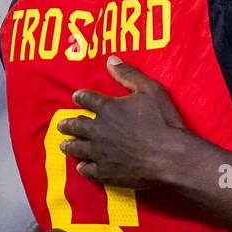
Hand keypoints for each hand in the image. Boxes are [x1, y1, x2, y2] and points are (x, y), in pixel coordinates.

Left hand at [58, 56, 200, 189]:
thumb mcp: (150, 90)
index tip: (76, 97)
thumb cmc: (163, 121)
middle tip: (62, 124)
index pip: (87, 99)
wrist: (170, 156)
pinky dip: (83, 167)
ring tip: (64, 144)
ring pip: (77, 148)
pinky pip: (88, 169)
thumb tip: (111, 60)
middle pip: (76, 125)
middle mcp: (98, 130)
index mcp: (108, 108)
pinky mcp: (106, 172)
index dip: (80, 97)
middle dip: (68, 123)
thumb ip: (129, 74)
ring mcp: (100, 152)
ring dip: (69, 144)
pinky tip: (81, 166)